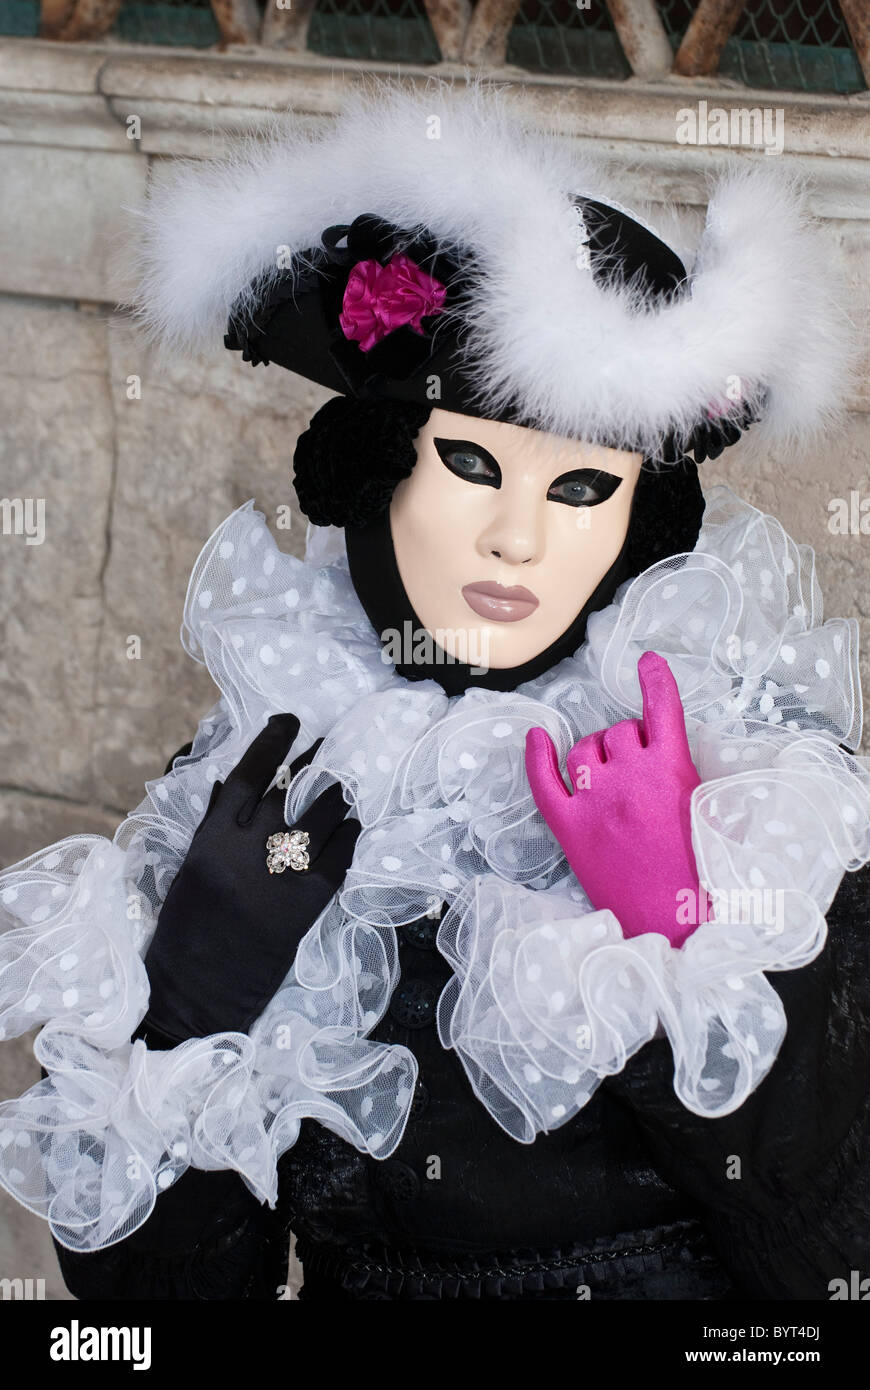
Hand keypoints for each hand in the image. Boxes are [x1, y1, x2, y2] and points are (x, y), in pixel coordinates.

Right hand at [139, 712, 360, 1044]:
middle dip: (316, 763)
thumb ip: (211, 826)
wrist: (198, 994)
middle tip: (333, 747)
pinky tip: (354, 827)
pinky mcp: (308, 905)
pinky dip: (350, 836)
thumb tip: (223, 782)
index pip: (248, 774)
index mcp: (211, 840)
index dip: (273, 742)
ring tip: (348, 785)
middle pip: (292, 790)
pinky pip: (341, 857)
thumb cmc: (186, 932)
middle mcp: (248, 851)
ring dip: (339, 796)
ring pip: (323, 818)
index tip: (291, 720)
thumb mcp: (191, 870)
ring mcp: (282, 877)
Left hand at [525, 652, 705, 946]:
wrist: (674, 924)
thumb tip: (658, 753)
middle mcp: (630, 777)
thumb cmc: (700, 873)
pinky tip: (536, 738)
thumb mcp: (707, 810)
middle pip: (617, 732)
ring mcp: (595, 802)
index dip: (655, 679)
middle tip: (638, 774)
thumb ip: (682, 774)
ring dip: (595, 754)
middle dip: (626, 742)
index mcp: (672, 770)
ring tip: (608, 779)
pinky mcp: (569, 828)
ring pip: (583, 751)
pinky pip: (543, 780)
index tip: (648, 661)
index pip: (661, 707)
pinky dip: (537, 756)